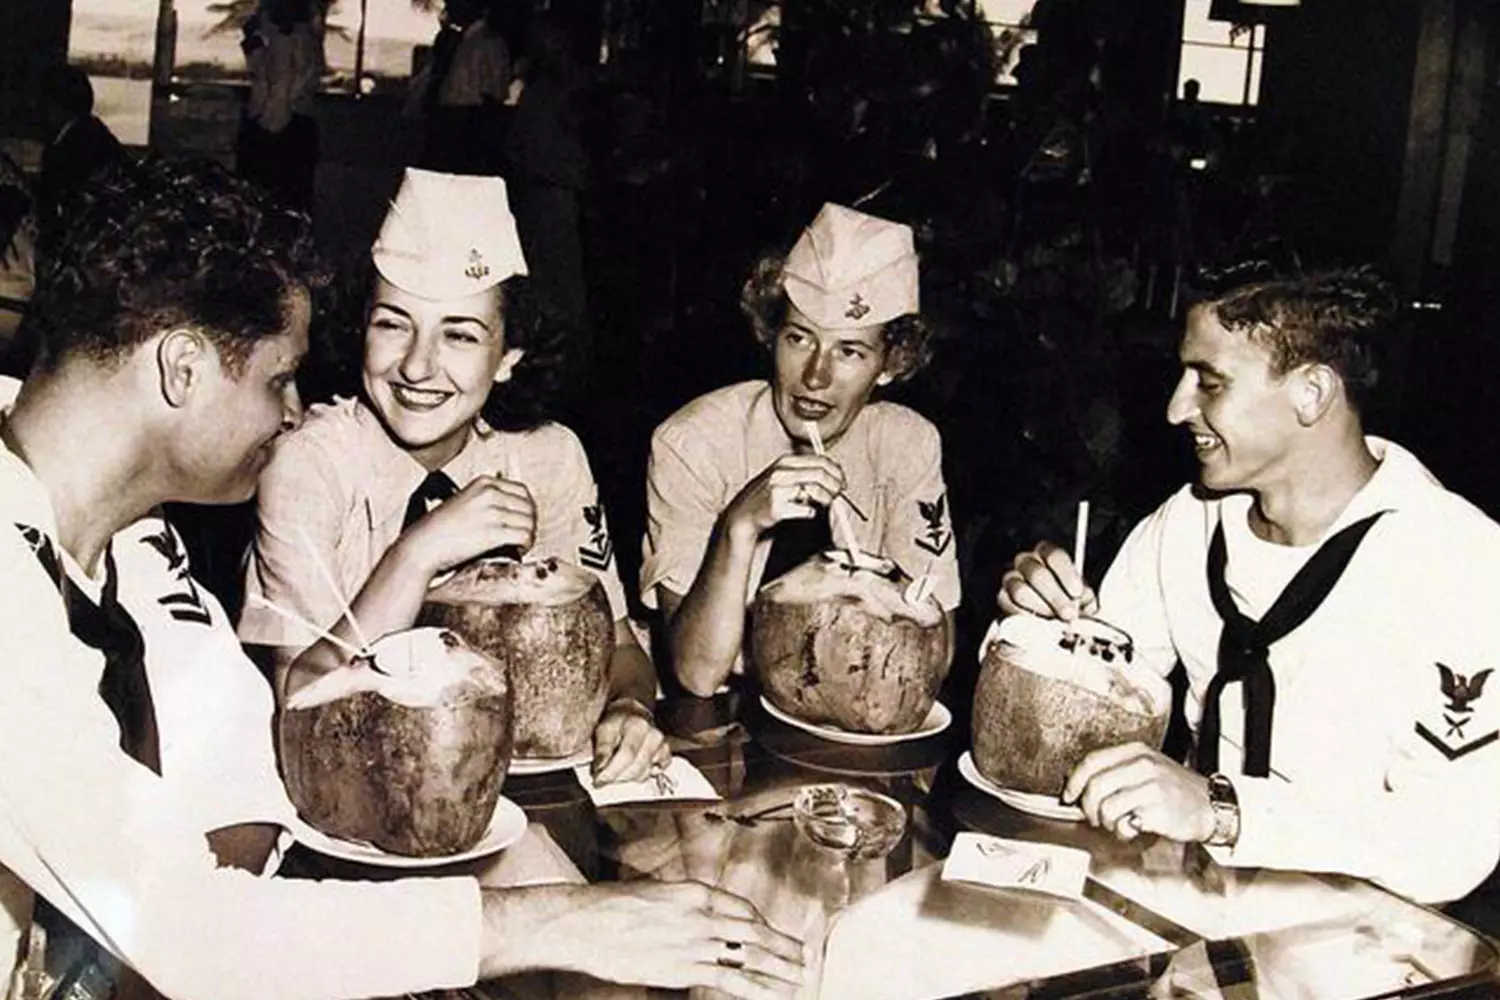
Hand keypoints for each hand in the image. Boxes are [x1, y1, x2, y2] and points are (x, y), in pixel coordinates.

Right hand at [401, 475, 534, 574]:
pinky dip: (525, 545)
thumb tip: (512, 511)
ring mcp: (492, 512)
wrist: (422, 546)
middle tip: (523, 536)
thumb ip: (487, 500)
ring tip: (519, 545)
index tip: (522, 521)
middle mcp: (490, 494)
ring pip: (529, 522)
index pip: (522, 491)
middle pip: (529, 507)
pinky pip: (524, 536)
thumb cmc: (440, 529)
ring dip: (528, 536)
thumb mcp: (465, 501)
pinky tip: (516, 551)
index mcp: (484, 483)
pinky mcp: (493, 533)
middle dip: (530, 523)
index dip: (527, 508)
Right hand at [537, 881, 805, 998]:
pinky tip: (772, 994)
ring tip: (798, 977)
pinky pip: (731, 979)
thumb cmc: (610, 907)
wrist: (585, 923)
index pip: (741, 908)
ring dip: (779, 968)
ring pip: (750, 955)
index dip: (763, 924)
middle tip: (803, 956)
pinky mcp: (685, 969)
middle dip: (782, 946)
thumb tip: (697, 921)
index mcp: (695, 892)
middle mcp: (702, 915)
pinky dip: (757, 987)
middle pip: (754, 931)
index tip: (773, 932)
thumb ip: (681, 907)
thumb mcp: (654, 894)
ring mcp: (696, 943)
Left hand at [592, 699, 670, 783]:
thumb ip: (602, 749)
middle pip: (636, 768)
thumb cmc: (616, 721)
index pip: (627, 754)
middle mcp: (654, 736)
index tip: (598, 780)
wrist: (632, 714)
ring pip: (644, 774)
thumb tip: (600, 768)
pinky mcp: (666, 755)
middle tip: (602, 777)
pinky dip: (641, 775)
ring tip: (615, 769)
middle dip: (616, 777)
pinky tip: (632, 768)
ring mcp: (662, 746)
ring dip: (626, 777)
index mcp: (638, 726)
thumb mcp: (603, 729)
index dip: (612, 771)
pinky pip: (654, 774)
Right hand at [722, 454, 845, 541]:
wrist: (745, 514)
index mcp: (786, 461)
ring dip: (826, 499)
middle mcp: (781, 472)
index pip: (820, 460)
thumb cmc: (769, 494)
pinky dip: (811, 512)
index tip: (842, 482)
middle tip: (838, 494)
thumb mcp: (784, 474)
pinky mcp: (778, 508)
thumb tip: (836, 472)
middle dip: (835, 485)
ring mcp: (778, 490)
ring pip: (815, 491)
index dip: (836, 472)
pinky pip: (806, 510)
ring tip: (824, 504)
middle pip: (820, 474)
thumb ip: (807, 470)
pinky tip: (805, 512)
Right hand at [996, 540, 1098, 621]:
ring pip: (1020, 591)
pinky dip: (1026, 619)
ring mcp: (1011, 579)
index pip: (1054, 555)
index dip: (1066, 574)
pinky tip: (1040, 626)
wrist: (1052, 621)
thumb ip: (1083, 597)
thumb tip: (1082, 603)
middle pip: (1037, 574)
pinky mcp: (1003, 598)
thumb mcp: (1082, 597)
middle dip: (1055, 597)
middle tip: (1069, 615)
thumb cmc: (1069, 603)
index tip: (1077, 593)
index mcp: (1047, 554)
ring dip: (1040, 609)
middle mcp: (1026, 561)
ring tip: (1055, 623)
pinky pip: (1010, 607)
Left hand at [1062, 742, 1214, 843]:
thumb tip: (1078, 783)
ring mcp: (1151, 786)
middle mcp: (1142, 764)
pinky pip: (1124, 822)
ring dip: (1105, 821)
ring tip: (1117, 823)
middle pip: (1094, 785)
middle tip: (1093, 817)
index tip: (1069, 796)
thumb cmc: (1175, 790)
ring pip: (1106, 805)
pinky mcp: (1157, 809)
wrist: (1211, 805)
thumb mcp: (1146, 768)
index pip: (1091, 761)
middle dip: (1087, 807)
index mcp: (1135, 751)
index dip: (1074, 781)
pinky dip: (1122, 831)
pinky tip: (1133, 828)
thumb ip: (1116, 771)